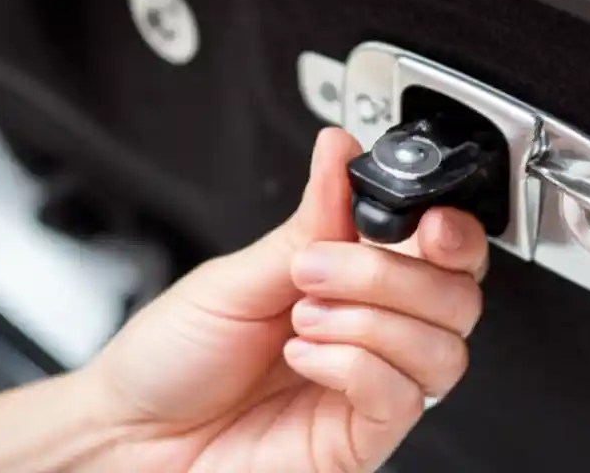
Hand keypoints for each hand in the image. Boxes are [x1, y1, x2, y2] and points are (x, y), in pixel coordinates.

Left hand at [79, 128, 488, 471]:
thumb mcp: (236, 274)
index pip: (444, 252)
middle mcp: (374, 333)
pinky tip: (306, 357)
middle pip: (459, 297)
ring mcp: (371, 387)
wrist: (130, 436)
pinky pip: (402, 398)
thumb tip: (340, 151)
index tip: (422, 220)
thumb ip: (307, 222)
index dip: (452, 231)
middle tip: (317, 269)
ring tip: (303, 317)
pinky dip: (355, 366)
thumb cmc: (172, 359)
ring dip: (372, 319)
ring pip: (444, 348)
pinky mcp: (361, 438)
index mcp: (355, 282)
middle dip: (394, 272)